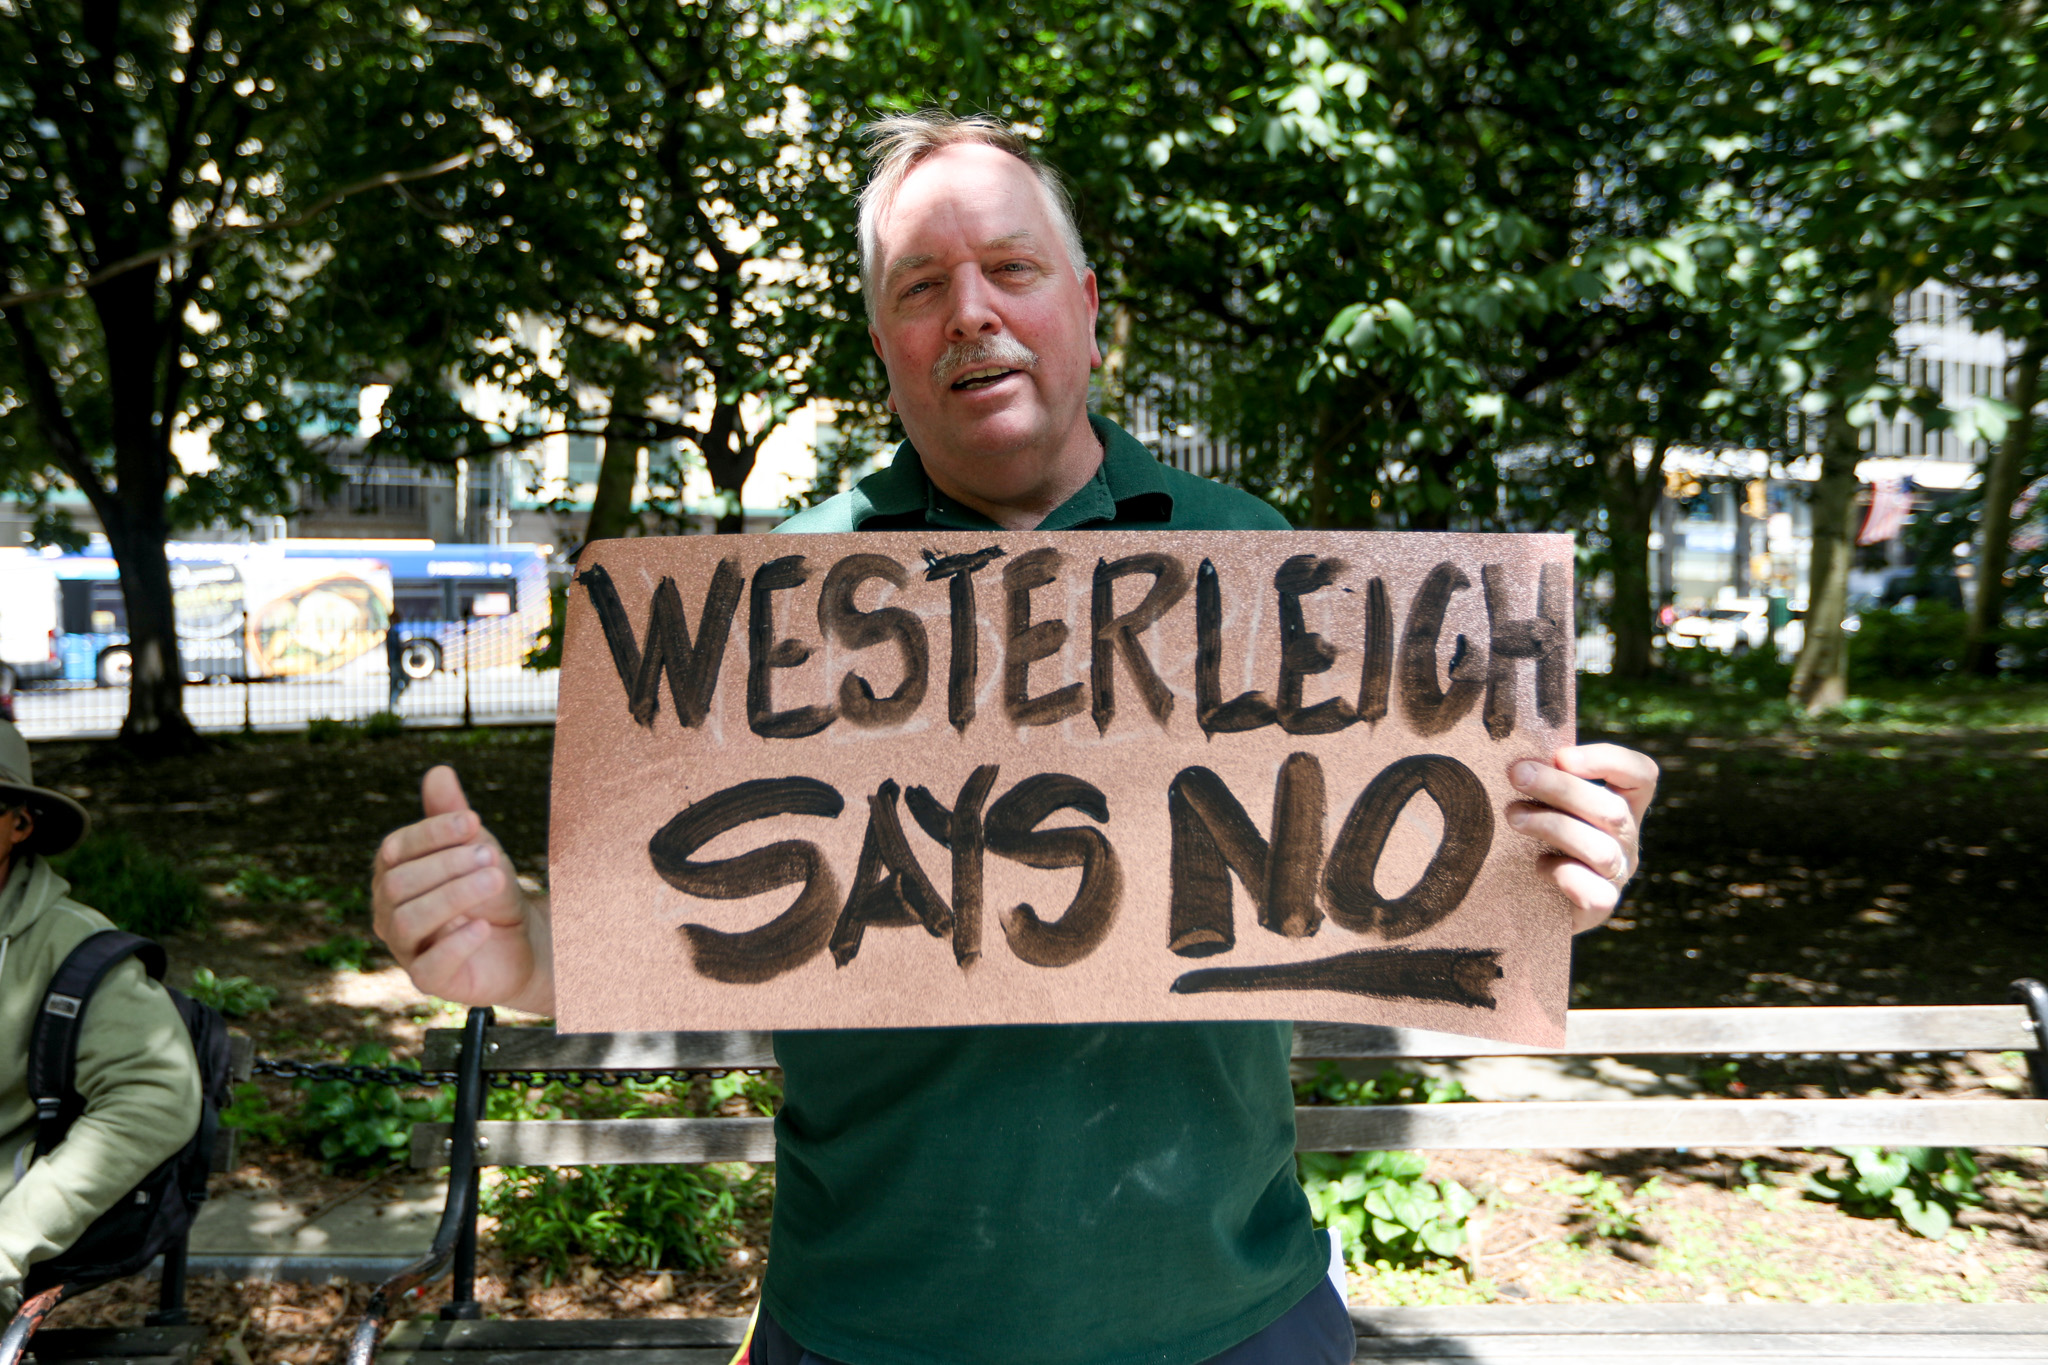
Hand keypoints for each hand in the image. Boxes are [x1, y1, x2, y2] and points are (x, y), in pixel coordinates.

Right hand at [371, 765, 554, 1012]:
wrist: (521, 937)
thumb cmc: (487, 888)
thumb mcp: (475, 846)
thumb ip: (452, 815)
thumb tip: (439, 771)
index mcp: (392, 872)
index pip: (395, 849)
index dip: (432, 832)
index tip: (473, 821)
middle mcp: (388, 910)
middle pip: (399, 884)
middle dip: (447, 865)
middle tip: (490, 855)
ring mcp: (405, 947)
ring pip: (409, 920)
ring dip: (454, 896)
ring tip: (495, 880)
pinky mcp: (428, 979)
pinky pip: (428, 966)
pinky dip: (456, 943)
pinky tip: (483, 926)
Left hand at [1506, 743, 1658, 932]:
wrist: (1522, 899)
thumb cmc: (1528, 835)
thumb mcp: (1541, 800)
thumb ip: (1542, 774)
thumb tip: (1518, 754)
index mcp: (1622, 804)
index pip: (1641, 775)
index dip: (1608, 761)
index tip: (1561, 756)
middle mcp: (1626, 840)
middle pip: (1613, 810)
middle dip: (1561, 788)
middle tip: (1517, 775)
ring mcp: (1616, 876)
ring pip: (1602, 850)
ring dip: (1554, 827)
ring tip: (1513, 817)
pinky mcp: (1599, 908)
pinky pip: (1595, 893)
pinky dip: (1565, 876)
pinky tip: (1538, 867)